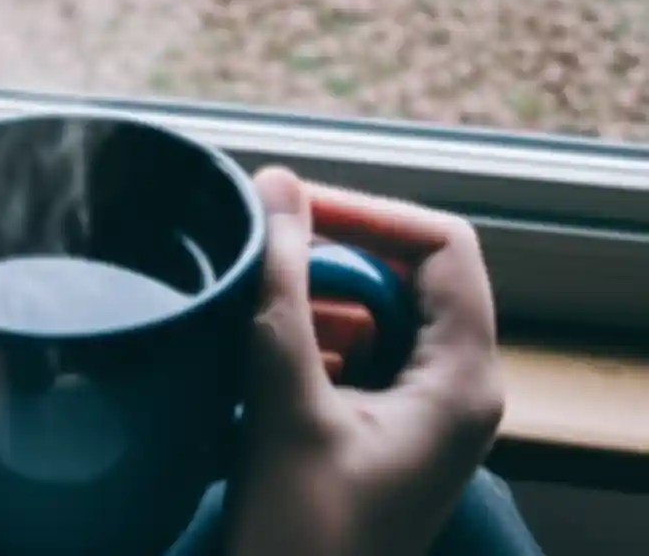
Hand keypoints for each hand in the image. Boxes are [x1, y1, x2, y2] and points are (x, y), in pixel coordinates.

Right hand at [225, 167, 504, 555]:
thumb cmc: (301, 539)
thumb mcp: (285, 405)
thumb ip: (281, 293)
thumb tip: (276, 186)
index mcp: (461, 380)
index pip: (443, 248)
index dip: (371, 215)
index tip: (294, 210)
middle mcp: (452, 388)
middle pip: (402, 277)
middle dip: (326, 265)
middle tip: (257, 264)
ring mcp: (415, 411)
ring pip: (367, 315)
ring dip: (305, 307)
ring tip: (247, 323)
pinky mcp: (375, 428)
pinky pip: (346, 356)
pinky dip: (299, 346)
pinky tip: (252, 368)